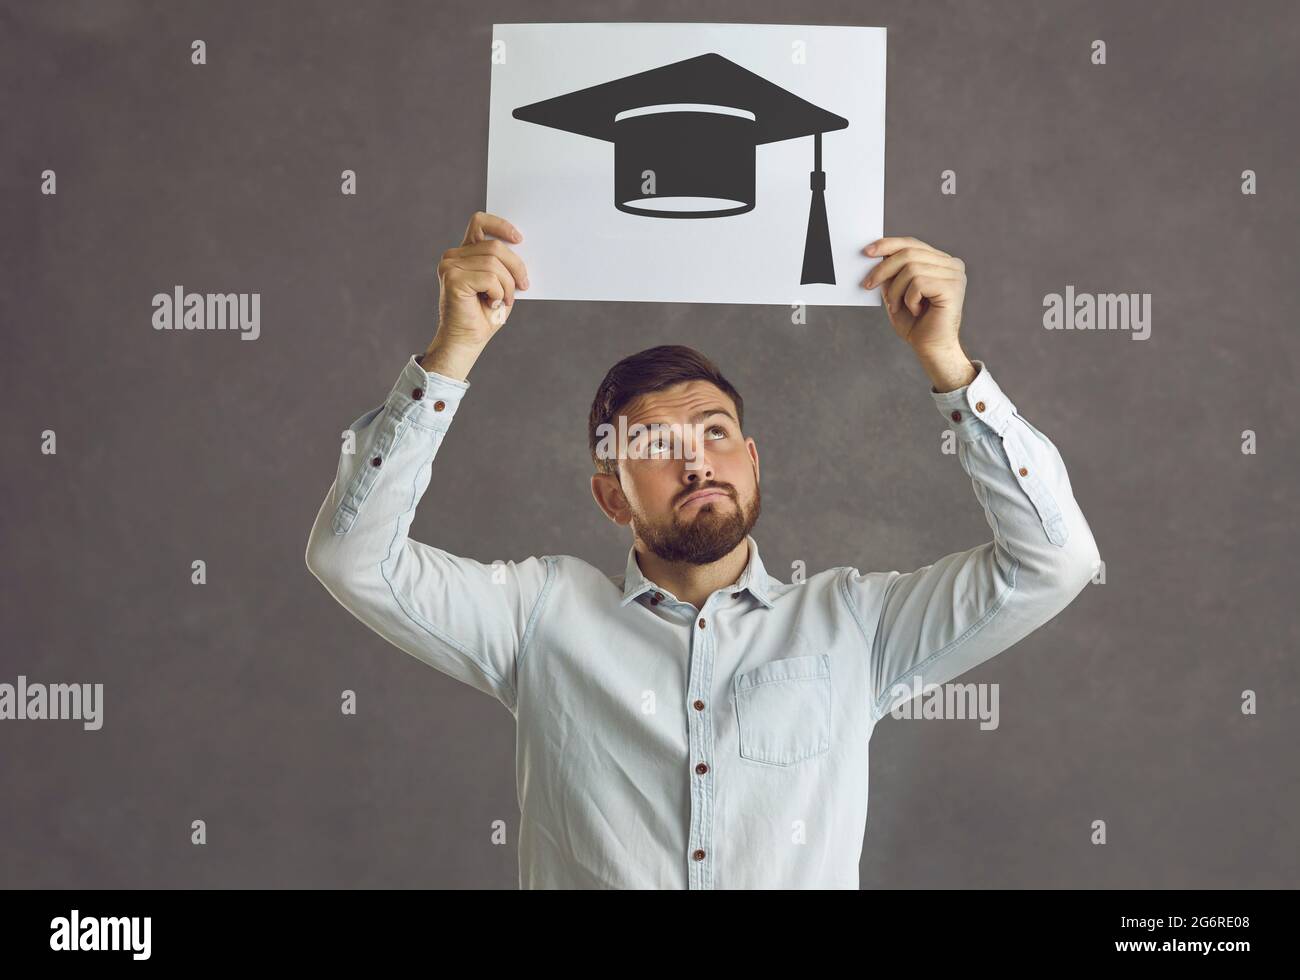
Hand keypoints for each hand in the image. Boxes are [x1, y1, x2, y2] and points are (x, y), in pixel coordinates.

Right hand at [433, 211, 528, 350]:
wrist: (466, 341)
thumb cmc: (484, 315)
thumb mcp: (501, 284)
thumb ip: (504, 264)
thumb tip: (522, 247)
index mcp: (464, 254)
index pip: (479, 222)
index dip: (501, 225)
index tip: (519, 239)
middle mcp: (453, 256)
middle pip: (495, 246)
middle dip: (516, 267)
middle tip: (523, 285)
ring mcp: (450, 266)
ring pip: (494, 263)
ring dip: (507, 285)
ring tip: (503, 300)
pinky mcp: (452, 279)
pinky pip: (489, 277)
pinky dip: (499, 293)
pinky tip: (491, 303)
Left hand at [861, 236, 966, 357]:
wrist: (931, 349)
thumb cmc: (916, 324)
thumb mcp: (896, 293)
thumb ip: (891, 274)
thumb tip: (875, 255)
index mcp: (941, 262)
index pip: (912, 244)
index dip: (889, 244)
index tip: (867, 252)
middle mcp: (951, 265)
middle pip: (909, 253)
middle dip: (883, 269)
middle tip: (868, 284)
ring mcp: (954, 275)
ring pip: (911, 268)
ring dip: (896, 290)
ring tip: (897, 307)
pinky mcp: (952, 287)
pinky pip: (918, 283)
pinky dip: (909, 299)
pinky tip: (916, 311)